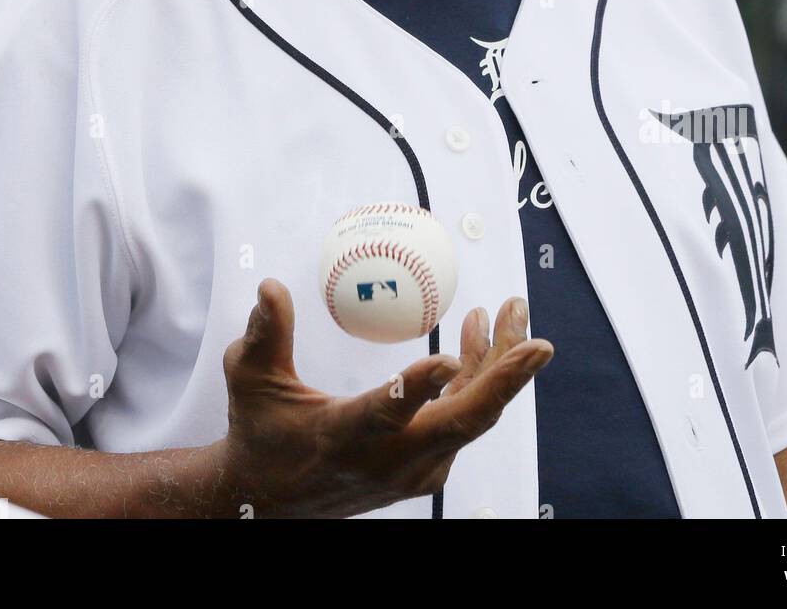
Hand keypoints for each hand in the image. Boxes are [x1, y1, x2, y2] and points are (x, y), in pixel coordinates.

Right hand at [215, 278, 551, 518]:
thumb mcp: (251, 382)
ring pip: (472, 416)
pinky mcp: (427, 465)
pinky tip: (478, 335)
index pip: (386, 415)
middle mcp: (390, 459)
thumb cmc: (261, 433)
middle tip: (536, 338)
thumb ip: (263, 335)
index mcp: (346, 436)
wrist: (271, 499)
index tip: (445, 358)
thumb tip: (270, 288)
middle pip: (462, 422)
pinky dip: (478, 377)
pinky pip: (464, 418)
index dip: (418, 389)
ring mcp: (415, 467)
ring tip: (510, 310)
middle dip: (504, 378)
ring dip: (498, 365)